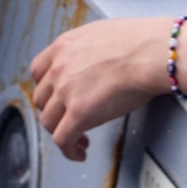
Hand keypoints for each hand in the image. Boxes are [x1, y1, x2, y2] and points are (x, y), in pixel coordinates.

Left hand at [31, 17, 170, 159]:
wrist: (148, 54)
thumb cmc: (137, 43)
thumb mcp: (98, 34)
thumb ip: (85, 50)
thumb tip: (92, 60)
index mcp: (63, 47)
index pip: (39, 72)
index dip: (47, 89)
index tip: (56, 98)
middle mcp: (58, 68)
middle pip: (42, 98)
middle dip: (55, 112)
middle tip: (69, 120)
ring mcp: (66, 91)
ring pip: (49, 121)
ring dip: (61, 133)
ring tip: (79, 140)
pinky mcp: (79, 113)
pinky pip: (62, 139)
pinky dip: (69, 150)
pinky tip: (80, 152)